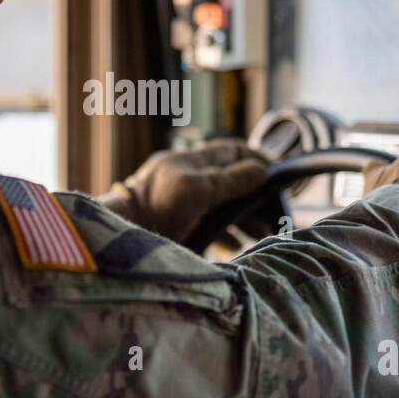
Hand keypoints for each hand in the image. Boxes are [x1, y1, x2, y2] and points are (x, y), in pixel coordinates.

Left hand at [101, 139, 268, 242]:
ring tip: (263, 234)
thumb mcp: (198, 190)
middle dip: (255, 196)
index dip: (257, 160)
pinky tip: (238, 246)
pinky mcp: (176, 226)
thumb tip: (262, 170)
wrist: (120, 241)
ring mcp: (180, 202)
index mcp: (190, 161)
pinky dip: (226, 235)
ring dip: (244, 218)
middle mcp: (186, 178)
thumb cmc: (157, 209)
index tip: (278, 177)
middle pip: (231, 181)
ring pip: (222, 205)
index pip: (232, 151)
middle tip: (275, 215)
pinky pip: (208, 226)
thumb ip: (230, 179)